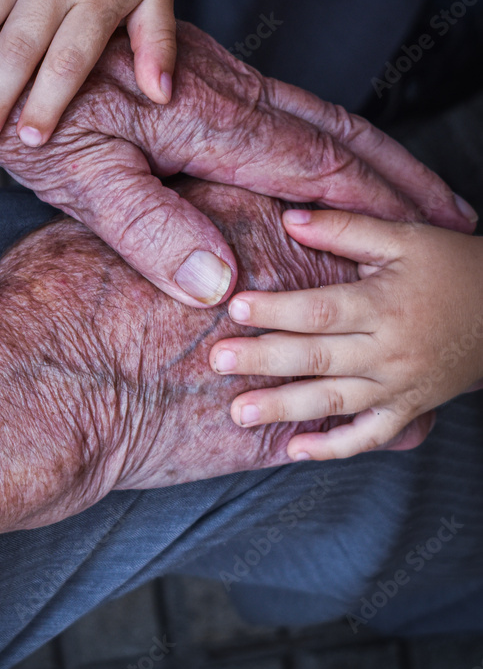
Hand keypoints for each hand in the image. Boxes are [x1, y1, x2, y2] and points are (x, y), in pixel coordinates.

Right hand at [0, 179, 434, 651]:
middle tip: (436, 279)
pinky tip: (400, 433)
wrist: (35, 391)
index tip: (384, 217)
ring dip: (394, 362)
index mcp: (227, 230)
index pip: (311, 211)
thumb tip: (177, 208)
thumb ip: (155, 214)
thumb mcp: (98, 224)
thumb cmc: (51, 301)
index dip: (352, 216)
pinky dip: (371, 431)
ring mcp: (269, 365)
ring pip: (357, 360)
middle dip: (392, 285)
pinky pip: (334, 431)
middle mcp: (264, 294)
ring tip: (428, 368)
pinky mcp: (256, 435)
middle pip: (349, 283)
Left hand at [210, 208, 482, 460]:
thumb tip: (288, 218)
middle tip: (217, 362)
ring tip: (239, 414)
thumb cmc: (451, 267)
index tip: (233, 309)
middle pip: (318, 358)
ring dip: (284, 409)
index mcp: (385, 305)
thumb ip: (346, 228)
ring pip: (335, 402)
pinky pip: (370, 437)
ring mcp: (399, 387)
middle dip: (264, 361)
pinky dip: (334, 448)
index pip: (320, 311)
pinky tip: (295, 450)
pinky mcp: (409, 410)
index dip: (276, 311)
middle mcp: (390, 351)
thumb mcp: (404, 238)